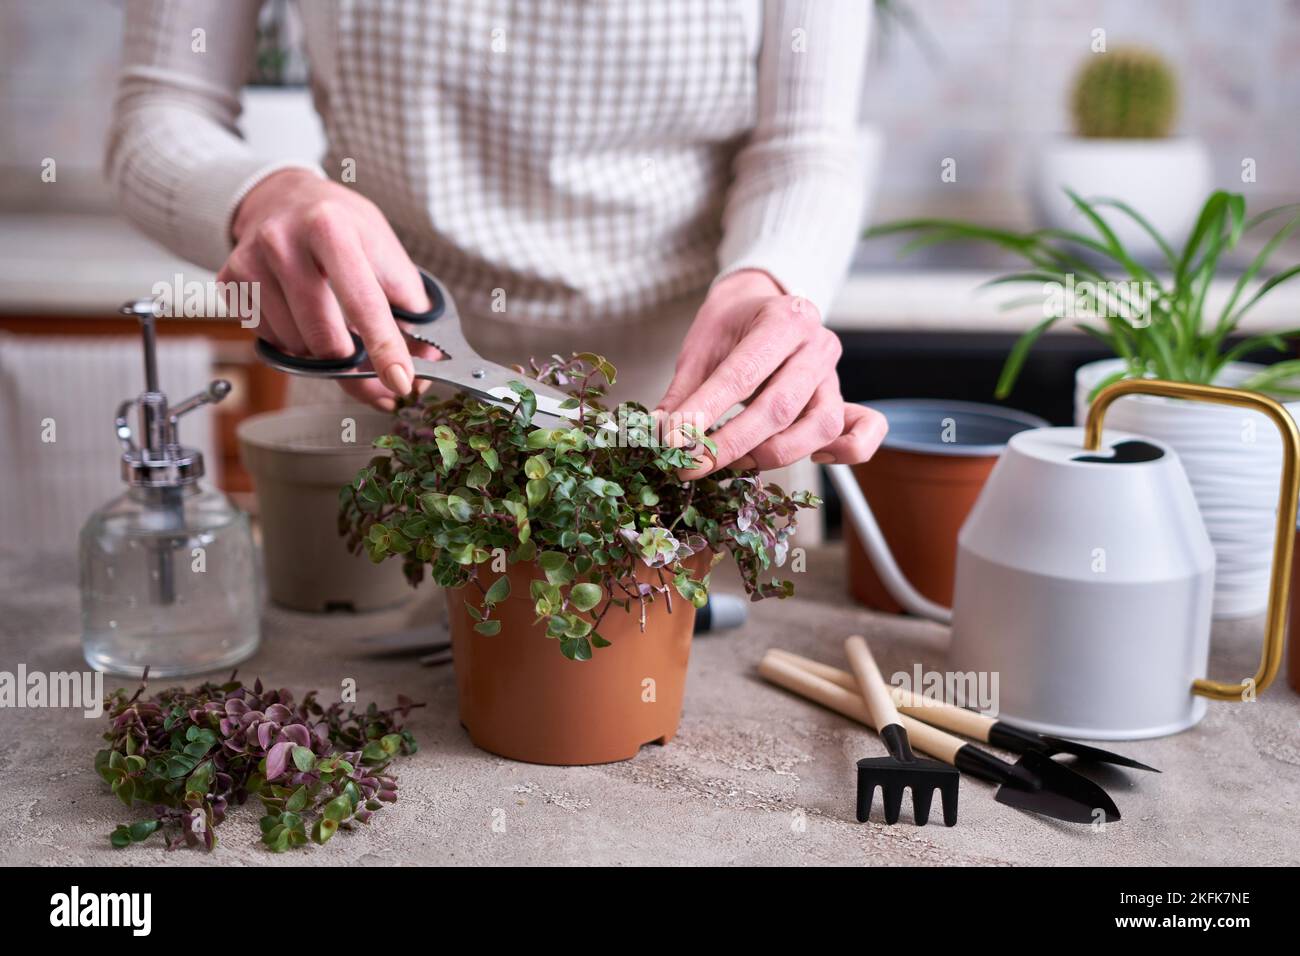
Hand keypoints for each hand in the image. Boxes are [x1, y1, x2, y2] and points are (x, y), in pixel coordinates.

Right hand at [223, 169, 433, 408]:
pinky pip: (271, 340)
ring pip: (296, 346)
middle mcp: (283, 240)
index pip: (363, 301)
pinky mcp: (230, 280)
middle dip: (352, 364)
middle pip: (323, 336)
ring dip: (322, 352)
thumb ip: (410, 305)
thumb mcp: (385, 249)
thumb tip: (425, 364)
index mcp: (330, 227)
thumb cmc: (342, 226)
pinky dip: (294, 341)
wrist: (284, 196)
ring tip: (333, 322)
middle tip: (370, 369)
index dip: (385, 348)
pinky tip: (302, 314)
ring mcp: (250, 261)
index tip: (400, 382)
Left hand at [655, 270, 885, 477]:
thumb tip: (659, 435)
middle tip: (690, 465)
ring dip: (772, 454)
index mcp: (782, 319)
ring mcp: (835, 375)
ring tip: (731, 462)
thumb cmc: (732, 324)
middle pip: (779, 408)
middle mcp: (817, 345)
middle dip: (729, 445)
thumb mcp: (701, 346)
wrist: (763, 303)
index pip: (741, 375)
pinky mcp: (842, 399)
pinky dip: (845, 452)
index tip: (671, 441)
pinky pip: (862, 431)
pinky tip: (812, 459)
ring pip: (819, 427)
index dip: (704, 413)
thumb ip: (684, 393)